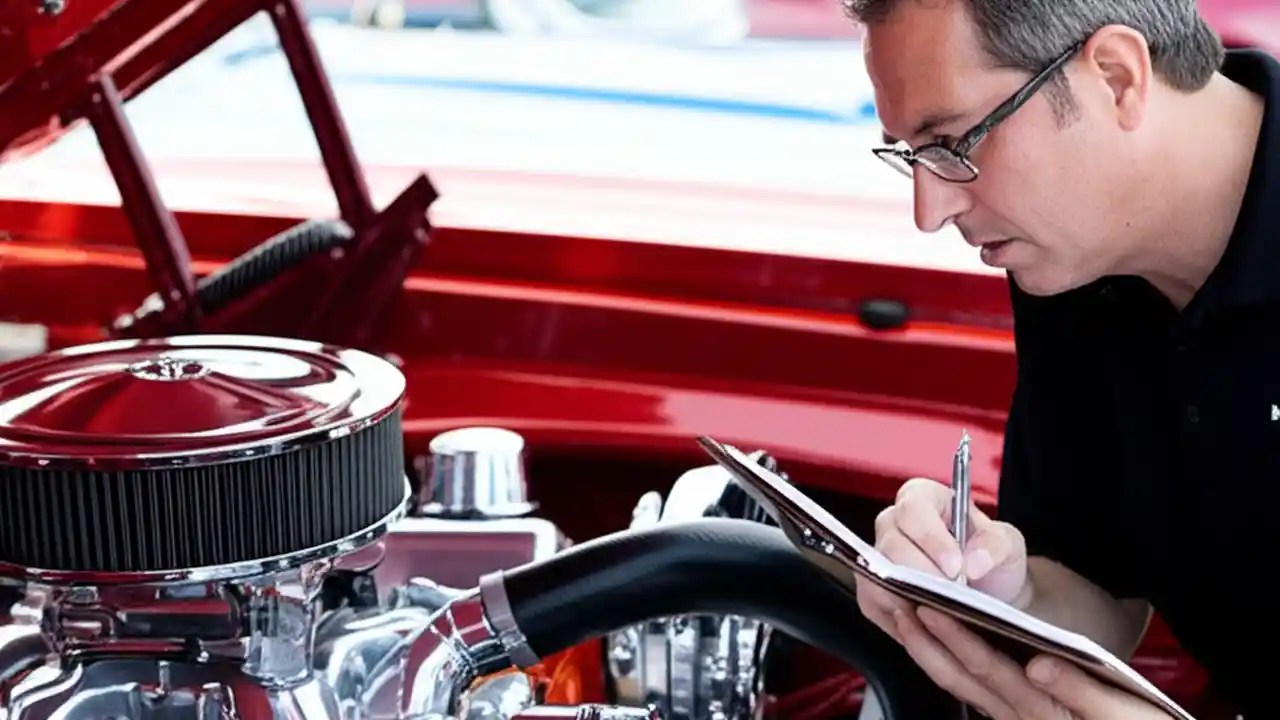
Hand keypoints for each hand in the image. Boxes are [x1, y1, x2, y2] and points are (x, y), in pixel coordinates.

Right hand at [856, 477, 1029, 644]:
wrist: (989, 592)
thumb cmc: (992, 559)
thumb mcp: (1007, 545)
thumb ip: (995, 545)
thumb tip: (973, 562)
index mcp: (923, 498)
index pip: (913, 509)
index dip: (931, 538)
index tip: (956, 568)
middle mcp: (893, 522)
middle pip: (891, 545)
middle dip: (922, 574)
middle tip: (951, 596)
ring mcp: (878, 555)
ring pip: (876, 575)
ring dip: (906, 598)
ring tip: (938, 613)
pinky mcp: (872, 587)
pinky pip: (871, 601)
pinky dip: (896, 616)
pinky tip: (924, 623)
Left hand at [894, 605, 1173, 718]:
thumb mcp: (1125, 713)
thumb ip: (1080, 691)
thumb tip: (1038, 665)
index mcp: (1043, 714)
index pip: (990, 672)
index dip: (956, 640)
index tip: (929, 610)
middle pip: (963, 680)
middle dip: (926, 643)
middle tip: (897, 604)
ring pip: (961, 686)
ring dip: (929, 652)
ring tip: (904, 616)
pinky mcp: (1015, 716)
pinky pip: (972, 690)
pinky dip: (949, 664)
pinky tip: (934, 641)